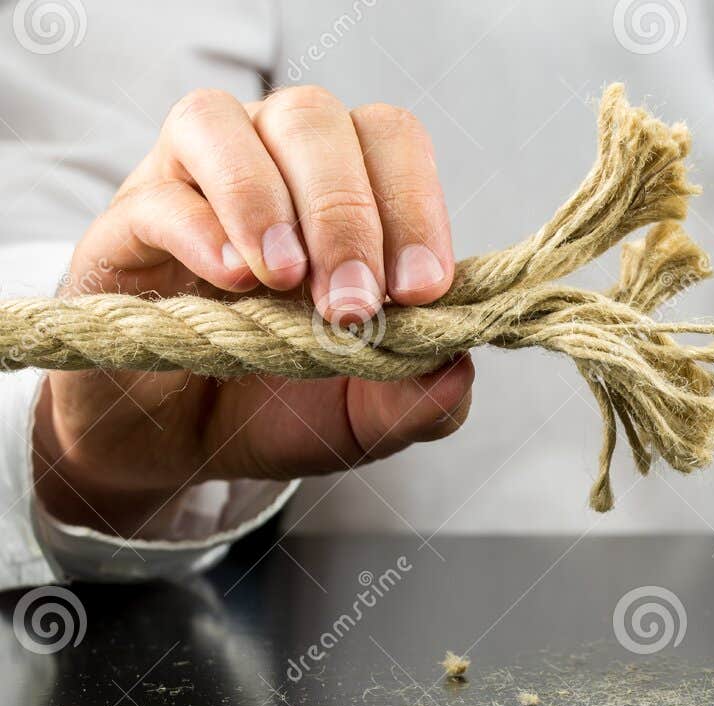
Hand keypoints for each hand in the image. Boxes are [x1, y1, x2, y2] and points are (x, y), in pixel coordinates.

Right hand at [36, 86, 472, 534]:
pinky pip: (158, 195)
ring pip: (225, 123)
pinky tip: (232, 282)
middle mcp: (270, 160)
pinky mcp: (124, 226)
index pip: (391, 143)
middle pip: (315, 120)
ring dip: (268, 201)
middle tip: (352, 304)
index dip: (415, 205)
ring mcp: (190, 182)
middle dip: (346, 213)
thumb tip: (459, 367)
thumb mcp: (369, 417)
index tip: (422, 291)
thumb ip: (423, 398)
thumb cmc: (284, 404)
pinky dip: (201, 231)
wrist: (180, 447)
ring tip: (286, 282)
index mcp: (348, 187)